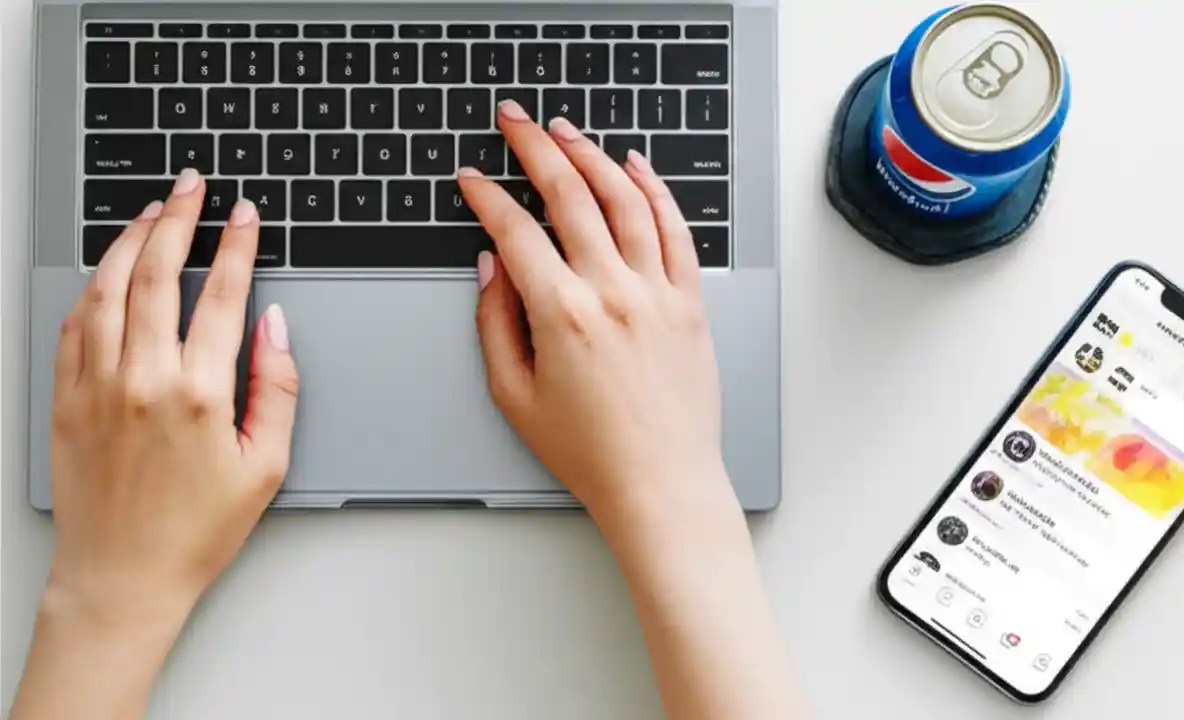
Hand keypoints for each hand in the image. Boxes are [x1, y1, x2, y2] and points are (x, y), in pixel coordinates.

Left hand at [46, 169, 298, 621]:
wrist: (121, 577)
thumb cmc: (196, 530)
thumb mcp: (266, 466)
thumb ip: (278, 388)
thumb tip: (274, 327)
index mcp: (198, 393)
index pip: (222, 295)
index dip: (237, 245)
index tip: (244, 215)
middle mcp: (141, 379)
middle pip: (158, 273)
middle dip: (178, 219)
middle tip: (192, 187)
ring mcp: (95, 385)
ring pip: (108, 287)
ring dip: (130, 240)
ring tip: (151, 211)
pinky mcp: (65, 399)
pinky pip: (74, 323)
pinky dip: (93, 285)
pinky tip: (108, 269)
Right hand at [462, 104, 808, 718]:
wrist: (661, 483)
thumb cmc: (589, 452)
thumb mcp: (514, 395)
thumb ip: (495, 322)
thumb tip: (490, 265)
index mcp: (562, 314)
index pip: (515, 230)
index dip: (486, 195)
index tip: (472, 178)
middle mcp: (613, 292)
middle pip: (569, 194)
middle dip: (535, 147)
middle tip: (514, 120)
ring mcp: (658, 292)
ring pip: (625, 200)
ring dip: (592, 156)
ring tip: (566, 131)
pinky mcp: (691, 302)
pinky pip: (675, 230)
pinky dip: (655, 191)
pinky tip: (636, 167)